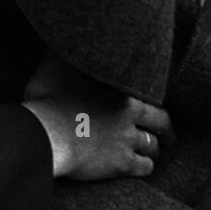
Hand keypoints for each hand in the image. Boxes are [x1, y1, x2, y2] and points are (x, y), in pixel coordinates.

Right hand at [21, 49, 173, 181]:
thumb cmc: (47, 102)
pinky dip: (144, 166)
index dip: (155, 104)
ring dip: (152, 150)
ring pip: (152, 147)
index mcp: (122, 91)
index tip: (154, 108)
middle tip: (166, 135)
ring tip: (151, 152)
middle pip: (161, 124)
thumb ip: (67, 58)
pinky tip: (141, 167)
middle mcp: (130, 114)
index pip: (152, 97)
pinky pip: (144, 167)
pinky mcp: (121, 164)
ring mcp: (127, 140)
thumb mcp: (57, 70)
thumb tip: (62, 42)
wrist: (44, 136)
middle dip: (165, 131)